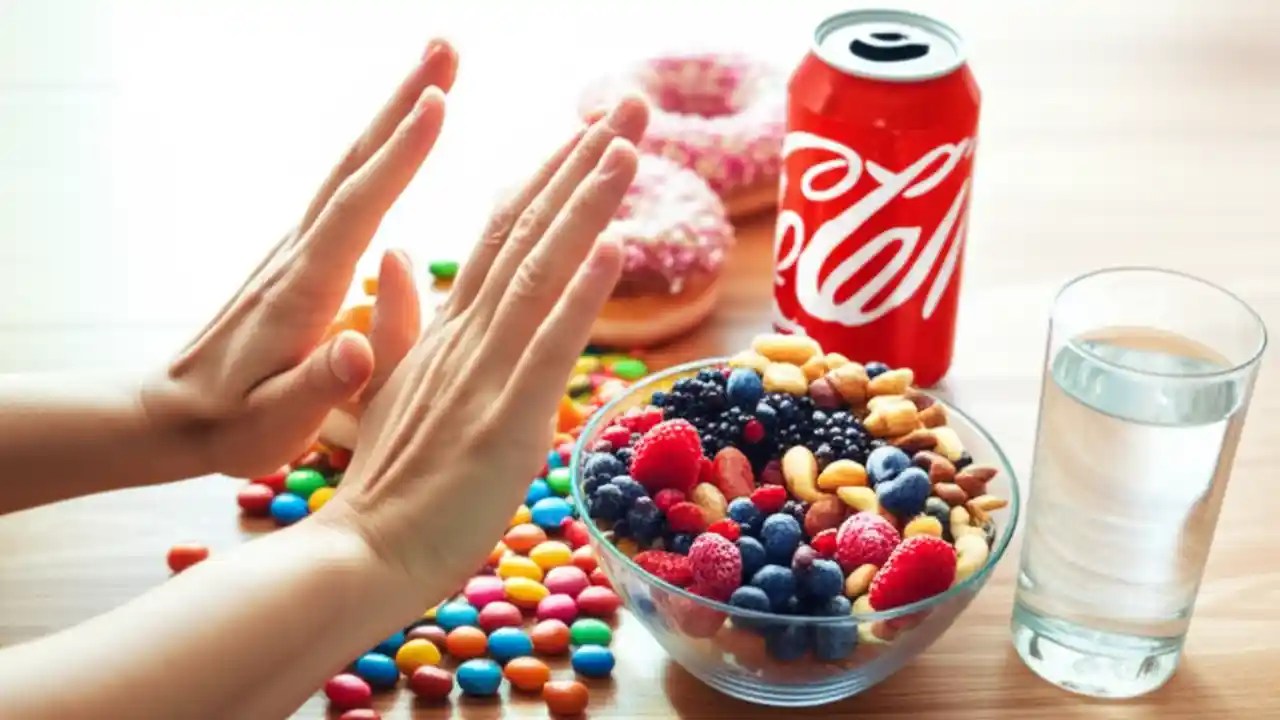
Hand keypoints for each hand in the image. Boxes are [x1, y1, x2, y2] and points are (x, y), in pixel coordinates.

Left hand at [141, 40, 457, 477]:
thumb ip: (316, 388)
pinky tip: (402, 130)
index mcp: (301, 291)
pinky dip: (381, 147)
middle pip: (355, 164)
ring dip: (394, 113)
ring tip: (437, 68)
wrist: (174, 412)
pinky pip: (350, 187)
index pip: (355, 211)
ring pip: (352, 167)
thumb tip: (358, 350)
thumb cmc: (230, 426)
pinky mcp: (303, 252)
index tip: (437, 103)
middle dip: (402, 104)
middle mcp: (298, 254)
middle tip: (447, 49)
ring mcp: (298, 247)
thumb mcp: (270, 425)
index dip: (398, 158)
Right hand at [315, 98, 647, 600]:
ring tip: (626, 142)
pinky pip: (548, 343)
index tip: (588, 131)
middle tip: (631, 101)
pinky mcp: (506, 419)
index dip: (548, 178)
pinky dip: (582, 291)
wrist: (362, 551)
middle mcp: (470, 335)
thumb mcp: (384, 388)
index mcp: (448, 329)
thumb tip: (396, 255)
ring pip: (542, 270)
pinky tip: (613, 240)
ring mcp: (487, 373)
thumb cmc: (388, 480)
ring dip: (588, 203)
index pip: (503, 235)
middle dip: (583, 162)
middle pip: (531, 230)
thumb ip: (395, 320)